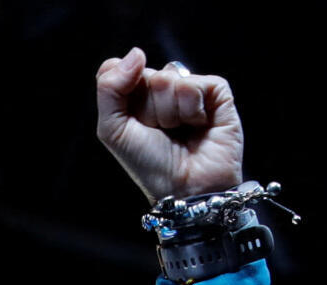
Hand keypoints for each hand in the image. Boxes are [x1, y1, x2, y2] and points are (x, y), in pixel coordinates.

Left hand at [95, 47, 245, 201]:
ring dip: (171, 112)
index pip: (121, 68)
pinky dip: (192, 109)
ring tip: (181, 133)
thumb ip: (109, 87)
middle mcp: (164, 90)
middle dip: (150, 108)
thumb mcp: (113, 129)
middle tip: (161, 133)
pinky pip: (196, 83)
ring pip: (171, 77)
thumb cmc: (150, 165)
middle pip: (147, 75)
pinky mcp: (217, 94)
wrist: (185, 190)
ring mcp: (191, 90)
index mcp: (138, 96)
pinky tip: (199, 126)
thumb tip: (137, 53)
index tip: (136, 124)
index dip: (125, 94)